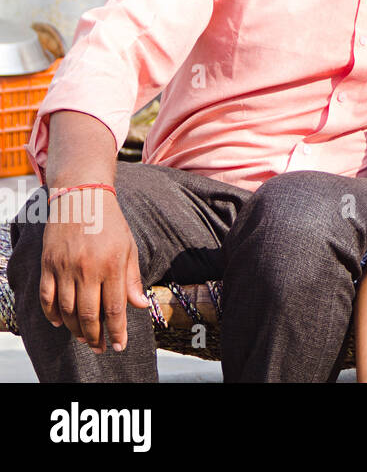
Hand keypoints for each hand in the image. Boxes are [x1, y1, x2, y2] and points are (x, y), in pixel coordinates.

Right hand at [39, 189, 148, 353]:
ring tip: (84, 337)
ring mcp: (64, 267)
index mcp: (112, 265)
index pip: (115, 308)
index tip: (119, 346)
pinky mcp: (48, 264)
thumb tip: (140, 306)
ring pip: (67, 310)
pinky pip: (47, 297)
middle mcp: (87, 269)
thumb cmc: (110, 223)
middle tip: (100, 348)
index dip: (117, 331)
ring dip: (75, 328)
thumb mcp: (129, 247)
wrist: (82, 196)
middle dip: (96, 336)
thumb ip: (132, 279)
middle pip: (89, 314)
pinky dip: (52, 314)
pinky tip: (60, 322)